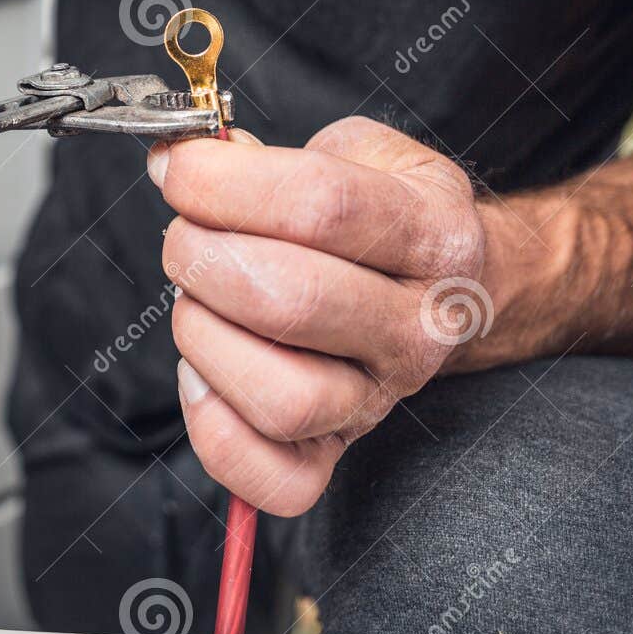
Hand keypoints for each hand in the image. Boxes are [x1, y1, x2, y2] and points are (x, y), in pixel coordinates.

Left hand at [151, 117, 486, 515]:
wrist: (453, 286)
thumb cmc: (388, 217)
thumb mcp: (358, 155)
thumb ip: (274, 154)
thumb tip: (186, 163)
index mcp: (434, 235)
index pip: (319, 204)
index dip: (223, 182)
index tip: (179, 167)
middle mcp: (420, 326)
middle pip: (290, 301)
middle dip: (203, 256)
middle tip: (186, 236)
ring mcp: (383, 397)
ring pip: (281, 398)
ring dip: (205, 337)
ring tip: (199, 300)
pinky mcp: (344, 450)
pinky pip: (276, 479)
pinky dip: (215, 429)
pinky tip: (204, 371)